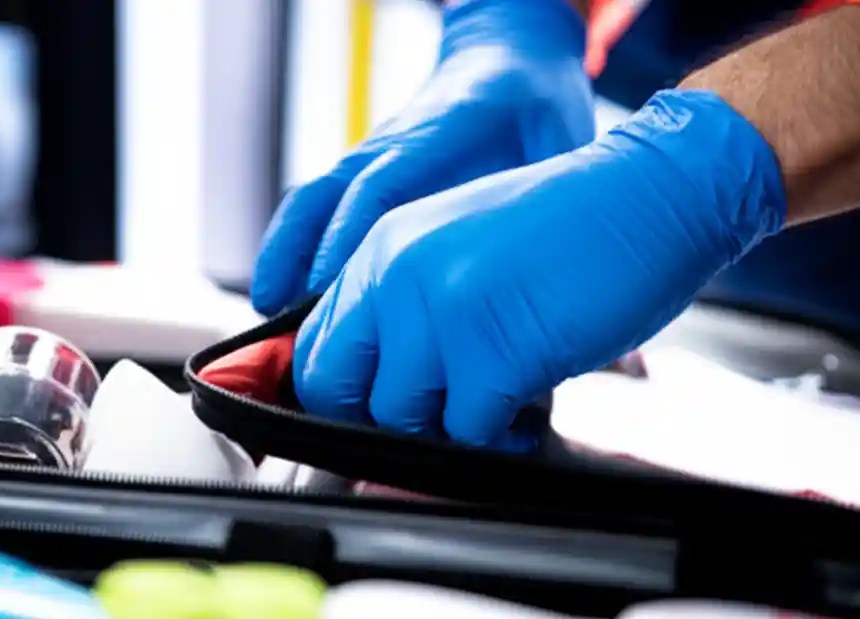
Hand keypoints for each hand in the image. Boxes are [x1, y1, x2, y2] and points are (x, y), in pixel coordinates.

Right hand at [251, 0, 594, 315]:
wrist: (509, 55)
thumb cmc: (534, 107)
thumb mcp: (559, 153)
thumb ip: (557, 222)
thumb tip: (594, 322)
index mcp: (438, 137)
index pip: (381, 186)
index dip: (350, 239)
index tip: (328, 289)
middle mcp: (389, 147)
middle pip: (327, 197)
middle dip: (299, 255)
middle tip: (281, 317)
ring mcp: (370, 159)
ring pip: (312, 202)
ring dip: (284, 254)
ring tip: (265, 314)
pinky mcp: (365, 175)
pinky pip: (315, 206)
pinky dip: (292, 246)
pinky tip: (281, 294)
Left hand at [292, 90, 786, 449]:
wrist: (654, 193)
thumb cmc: (573, 228)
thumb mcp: (463, 249)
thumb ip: (413, 305)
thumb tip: (381, 387)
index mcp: (382, 248)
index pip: (315, 346)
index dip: (340, 395)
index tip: (377, 415)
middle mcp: (397, 276)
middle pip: (336, 391)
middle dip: (382, 422)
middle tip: (437, 419)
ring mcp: (440, 314)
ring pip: (400, 420)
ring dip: (450, 429)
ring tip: (499, 405)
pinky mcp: (490, 355)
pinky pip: (468, 434)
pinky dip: (501, 437)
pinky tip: (530, 408)